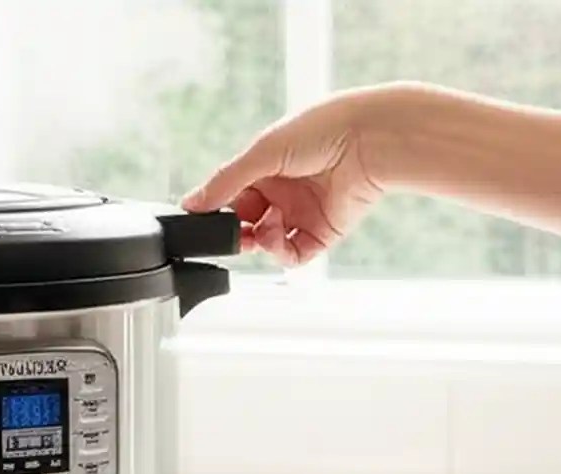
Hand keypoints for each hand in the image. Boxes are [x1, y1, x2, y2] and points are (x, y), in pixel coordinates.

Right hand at [181, 86, 395, 264]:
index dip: (215, 211)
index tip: (201, 219)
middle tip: (228, 231)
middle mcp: (281, 192)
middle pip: (244, 224)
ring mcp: (301, 215)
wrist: (370, 140)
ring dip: (257, 239)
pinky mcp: (322, 234)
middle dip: (234, 231)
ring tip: (263, 225)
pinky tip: (278, 232)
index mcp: (264, 168)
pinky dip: (279, 251)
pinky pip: (293, 256)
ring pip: (265, 243)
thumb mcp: (261, 152)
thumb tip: (190, 204)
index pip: (229, 197)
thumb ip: (224, 182)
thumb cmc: (321, 130)